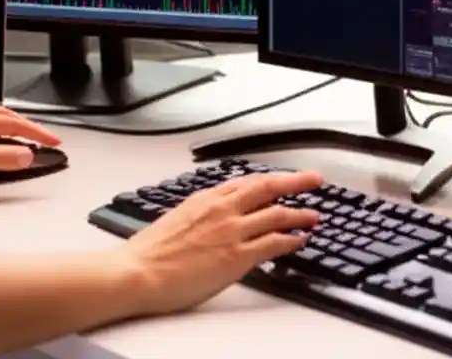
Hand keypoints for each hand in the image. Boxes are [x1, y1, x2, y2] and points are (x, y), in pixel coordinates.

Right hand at [121, 171, 322, 313]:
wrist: (138, 272)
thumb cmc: (149, 252)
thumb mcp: (176, 218)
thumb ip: (199, 214)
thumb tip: (209, 219)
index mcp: (206, 198)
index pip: (247, 182)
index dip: (270, 180)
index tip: (283, 179)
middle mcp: (223, 209)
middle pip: (269, 187)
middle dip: (296, 181)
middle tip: (314, 179)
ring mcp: (232, 231)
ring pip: (277, 214)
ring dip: (300, 213)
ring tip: (314, 215)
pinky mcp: (237, 256)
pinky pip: (273, 243)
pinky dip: (291, 239)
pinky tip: (300, 239)